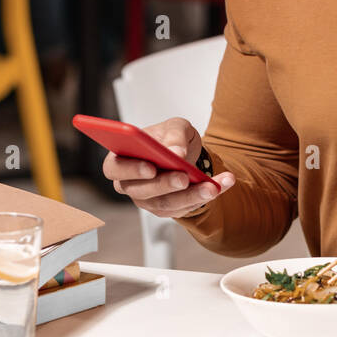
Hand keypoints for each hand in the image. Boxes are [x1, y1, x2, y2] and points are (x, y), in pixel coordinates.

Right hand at [101, 117, 234, 216]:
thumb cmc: (171, 138)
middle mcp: (130, 183)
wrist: (185, 152)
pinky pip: (184, 208)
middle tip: (185, 177)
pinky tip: (221, 185)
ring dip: (192, 195)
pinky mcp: (166, 209)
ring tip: (212, 185)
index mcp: (122, 158)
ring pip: (166, 204)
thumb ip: (175, 135)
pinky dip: (204, 196)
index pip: (115, 168)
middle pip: (142, 190)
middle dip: (166, 184)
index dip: (130, 170)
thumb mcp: (175, 127)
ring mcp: (146, 199)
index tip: (151, 167)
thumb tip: (177, 152)